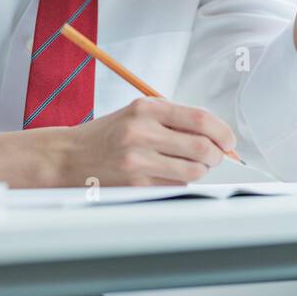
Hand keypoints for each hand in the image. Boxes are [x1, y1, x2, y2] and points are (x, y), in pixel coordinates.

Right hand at [50, 97, 236, 186]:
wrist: (66, 157)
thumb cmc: (105, 136)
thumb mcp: (135, 114)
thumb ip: (172, 120)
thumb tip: (215, 136)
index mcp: (145, 108)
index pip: (200, 119)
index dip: (223, 132)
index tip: (229, 141)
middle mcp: (142, 132)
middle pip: (202, 147)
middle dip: (217, 156)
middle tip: (215, 158)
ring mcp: (138, 161)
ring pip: (193, 171)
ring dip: (200, 172)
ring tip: (191, 167)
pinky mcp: (135, 185)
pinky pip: (175, 187)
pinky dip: (180, 184)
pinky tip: (167, 177)